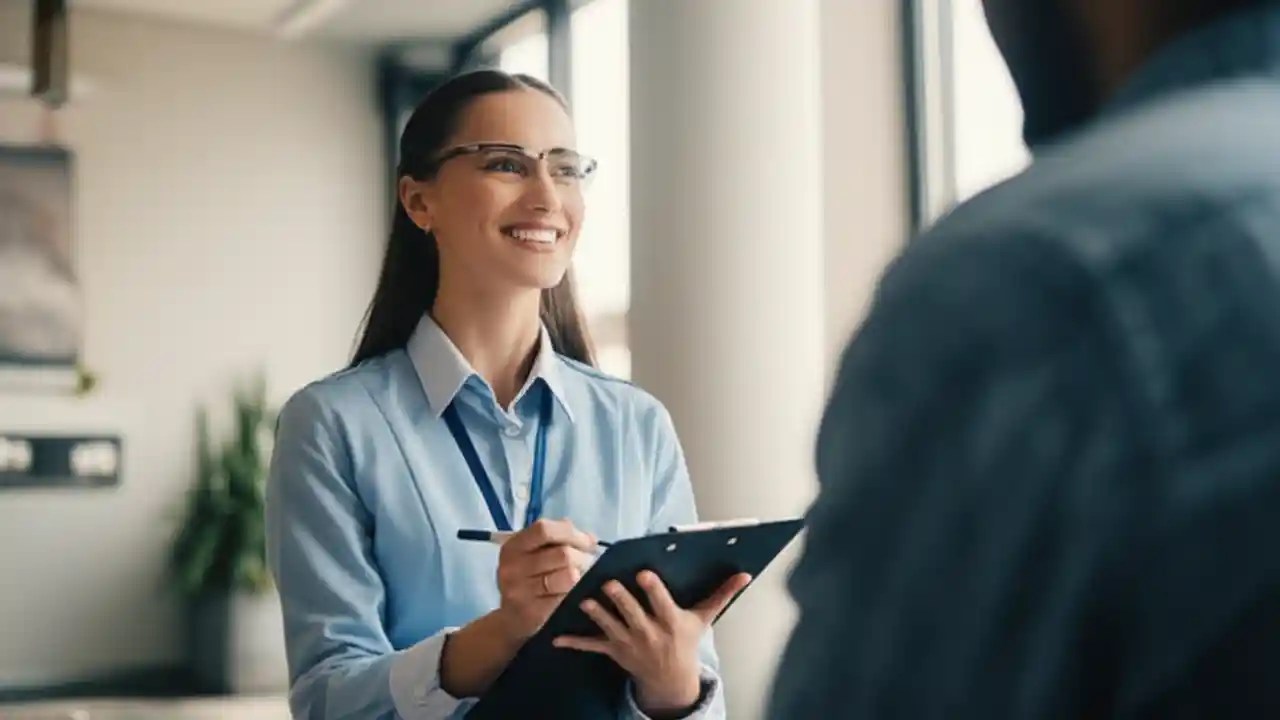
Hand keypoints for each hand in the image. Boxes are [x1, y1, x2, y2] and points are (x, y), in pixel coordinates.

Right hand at [493, 519, 596, 642]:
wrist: (513, 619)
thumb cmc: (531, 578)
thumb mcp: (536, 553)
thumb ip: (561, 538)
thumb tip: (590, 539)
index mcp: (513, 546)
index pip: (544, 530)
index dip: (571, 533)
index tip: (587, 543)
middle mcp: (512, 567)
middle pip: (563, 554)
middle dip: (584, 558)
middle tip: (588, 565)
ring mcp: (519, 591)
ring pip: (569, 576)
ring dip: (582, 577)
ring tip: (580, 579)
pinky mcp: (532, 612)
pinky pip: (566, 598)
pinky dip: (575, 595)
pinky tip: (573, 595)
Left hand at [553, 570, 751, 715]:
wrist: (671, 679)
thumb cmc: (686, 642)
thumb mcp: (704, 620)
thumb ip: (721, 594)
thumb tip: (745, 575)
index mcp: (670, 622)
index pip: (660, 602)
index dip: (651, 589)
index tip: (643, 574)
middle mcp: (648, 633)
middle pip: (631, 613)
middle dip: (619, 599)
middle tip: (608, 583)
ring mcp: (628, 643)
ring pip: (608, 626)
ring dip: (595, 614)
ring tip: (583, 600)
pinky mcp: (613, 650)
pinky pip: (591, 646)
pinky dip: (573, 643)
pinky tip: (556, 638)